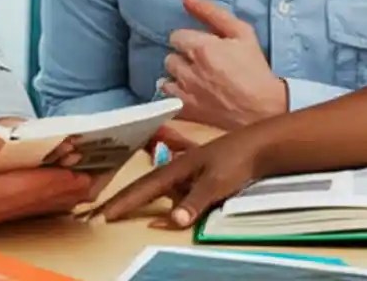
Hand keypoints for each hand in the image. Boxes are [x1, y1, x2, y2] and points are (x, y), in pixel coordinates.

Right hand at [0, 149, 94, 238]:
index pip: (7, 191)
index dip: (44, 182)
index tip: (75, 174)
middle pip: (16, 206)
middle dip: (55, 193)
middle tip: (91, 183)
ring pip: (10, 213)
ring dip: (44, 201)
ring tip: (76, 190)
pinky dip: (22, 204)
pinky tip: (39, 198)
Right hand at [96, 129, 264, 227]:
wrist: (263, 145)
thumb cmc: (238, 160)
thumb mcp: (216, 183)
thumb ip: (194, 201)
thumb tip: (171, 221)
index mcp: (179, 168)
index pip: (145, 187)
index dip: (124, 201)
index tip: (103, 213)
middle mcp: (181, 168)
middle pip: (147, 185)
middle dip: (126, 199)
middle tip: (103, 212)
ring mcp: (192, 170)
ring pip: (164, 188)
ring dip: (145, 197)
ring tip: (124, 208)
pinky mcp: (203, 174)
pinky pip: (178, 189)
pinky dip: (169, 198)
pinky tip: (171, 204)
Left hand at [162, 0, 285, 128]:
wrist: (263, 107)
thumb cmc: (255, 68)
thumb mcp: (242, 33)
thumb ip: (212, 12)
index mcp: (201, 48)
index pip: (175, 36)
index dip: (189, 40)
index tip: (202, 47)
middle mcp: (188, 70)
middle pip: (169, 57)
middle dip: (183, 59)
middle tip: (201, 64)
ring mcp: (185, 93)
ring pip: (165, 79)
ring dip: (178, 78)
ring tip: (195, 81)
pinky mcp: (186, 111)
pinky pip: (167, 99)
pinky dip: (176, 96)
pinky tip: (190, 95)